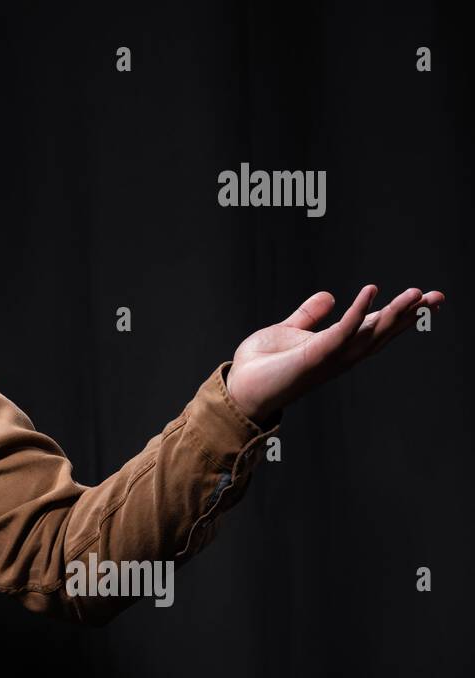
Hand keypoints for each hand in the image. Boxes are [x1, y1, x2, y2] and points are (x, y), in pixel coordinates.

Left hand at [224, 285, 445, 425]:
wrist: (239, 385)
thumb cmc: (261, 364)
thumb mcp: (288, 331)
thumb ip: (308, 316)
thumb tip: (329, 296)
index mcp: (336, 346)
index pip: (374, 326)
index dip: (399, 313)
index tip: (425, 297)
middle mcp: (340, 354)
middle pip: (382, 332)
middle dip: (410, 315)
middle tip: (438, 297)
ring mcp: (330, 356)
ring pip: (370, 332)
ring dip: (394, 313)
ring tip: (416, 294)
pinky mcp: (315, 355)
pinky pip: (342, 330)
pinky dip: (357, 311)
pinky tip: (371, 291)